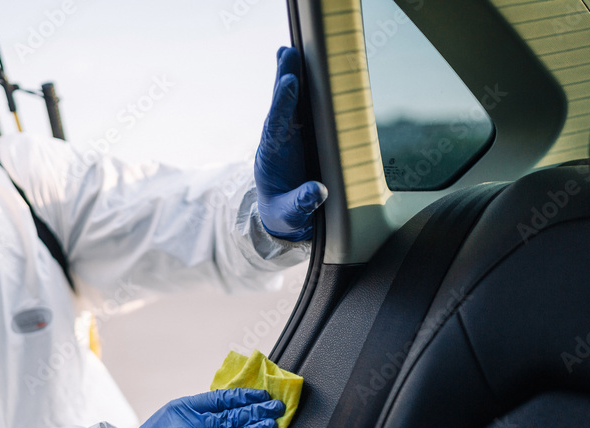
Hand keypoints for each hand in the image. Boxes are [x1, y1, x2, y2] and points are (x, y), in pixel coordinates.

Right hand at [110, 388, 283, 427]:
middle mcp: (184, 426)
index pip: (221, 399)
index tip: (265, 397)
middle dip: (256, 413)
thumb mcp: (172, 416)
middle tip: (277, 410)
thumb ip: (199, 412)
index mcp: (183, 408)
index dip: (246, 398)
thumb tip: (235, 406)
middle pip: (227, 418)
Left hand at [255, 46, 327, 240]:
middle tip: (287, 53)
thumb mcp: (291, 214)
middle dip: (283, 80)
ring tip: (290, 50)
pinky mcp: (299, 134)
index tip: (288, 83)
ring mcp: (288, 135)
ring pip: (289, 102)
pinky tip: (300, 66)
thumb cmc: (285, 213)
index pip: (276, 126)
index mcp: (271, 158)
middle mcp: (277, 141)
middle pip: (280, 107)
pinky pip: (300, 107)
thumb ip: (301, 203)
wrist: (281, 214)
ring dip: (290, 76)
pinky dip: (300, 87)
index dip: (283, 104)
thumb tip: (317, 192)